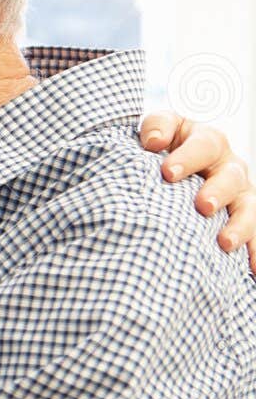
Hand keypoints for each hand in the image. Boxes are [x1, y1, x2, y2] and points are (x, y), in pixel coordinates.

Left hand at [140, 111, 255, 273]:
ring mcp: (240, 194)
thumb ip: (156, 128)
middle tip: (202, 206)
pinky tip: (252, 270)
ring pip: (249, 208)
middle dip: (218, 191)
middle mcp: (228, 168)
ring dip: (240, 226)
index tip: (167, 173)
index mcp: (208, 143)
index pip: (204, 144)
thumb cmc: (163, 149)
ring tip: (225, 244)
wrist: (173, 170)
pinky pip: (255, 235)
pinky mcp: (243, 218)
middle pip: (231, 177)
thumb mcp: (159, 131)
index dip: (188, 157)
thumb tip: (153, 142)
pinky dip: (255, 252)